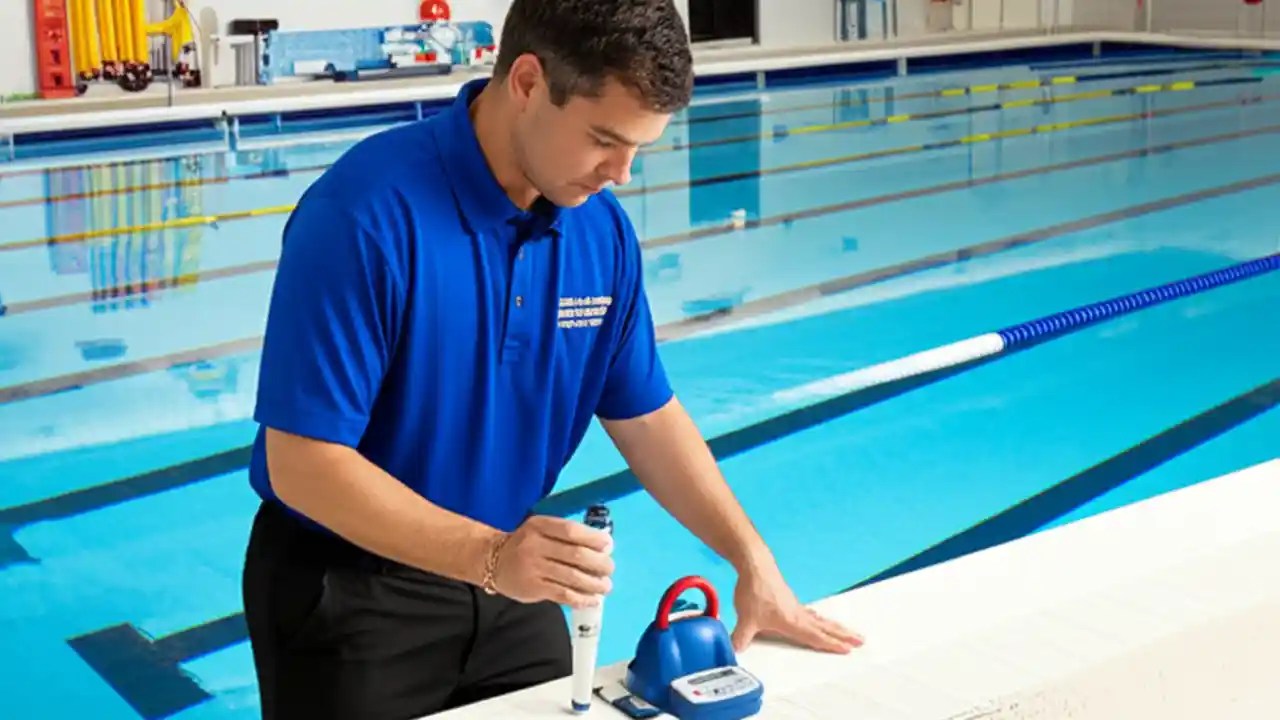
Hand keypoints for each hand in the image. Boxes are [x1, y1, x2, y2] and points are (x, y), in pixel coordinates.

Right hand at [490, 515, 613, 608]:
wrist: (492, 561)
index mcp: (540, 526)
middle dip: (599, 563)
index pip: (571, 531)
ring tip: (606, 586)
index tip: (608, 545)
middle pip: (575, 555)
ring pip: (572, 577)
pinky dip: (581, 598)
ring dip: (594, 583)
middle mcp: (536, 545)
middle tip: (609, 568)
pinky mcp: (533, 588)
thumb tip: (603, 546)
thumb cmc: (525, 544)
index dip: (593, 538)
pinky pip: (562, 594)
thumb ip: (566, 535)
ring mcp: (534, 568)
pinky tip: (592, 600)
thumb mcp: (540, 530)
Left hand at [730, 564, 863, 653]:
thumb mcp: (745, 619)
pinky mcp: (789, 599)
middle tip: (861, 640)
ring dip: (834, 627)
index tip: (848, 650)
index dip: (831, 644)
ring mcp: (795, 606)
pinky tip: (817, 619)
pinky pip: (810, 613)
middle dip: (843, 635)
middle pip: (825, 627)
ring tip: (847, 632)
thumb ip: (741, 637)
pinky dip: (819, 618)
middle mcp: (798, 614)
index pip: (815, 637)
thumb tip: (735, 651)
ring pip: (820, 619)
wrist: (755, 565)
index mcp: (792, 621)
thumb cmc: (754, 591)